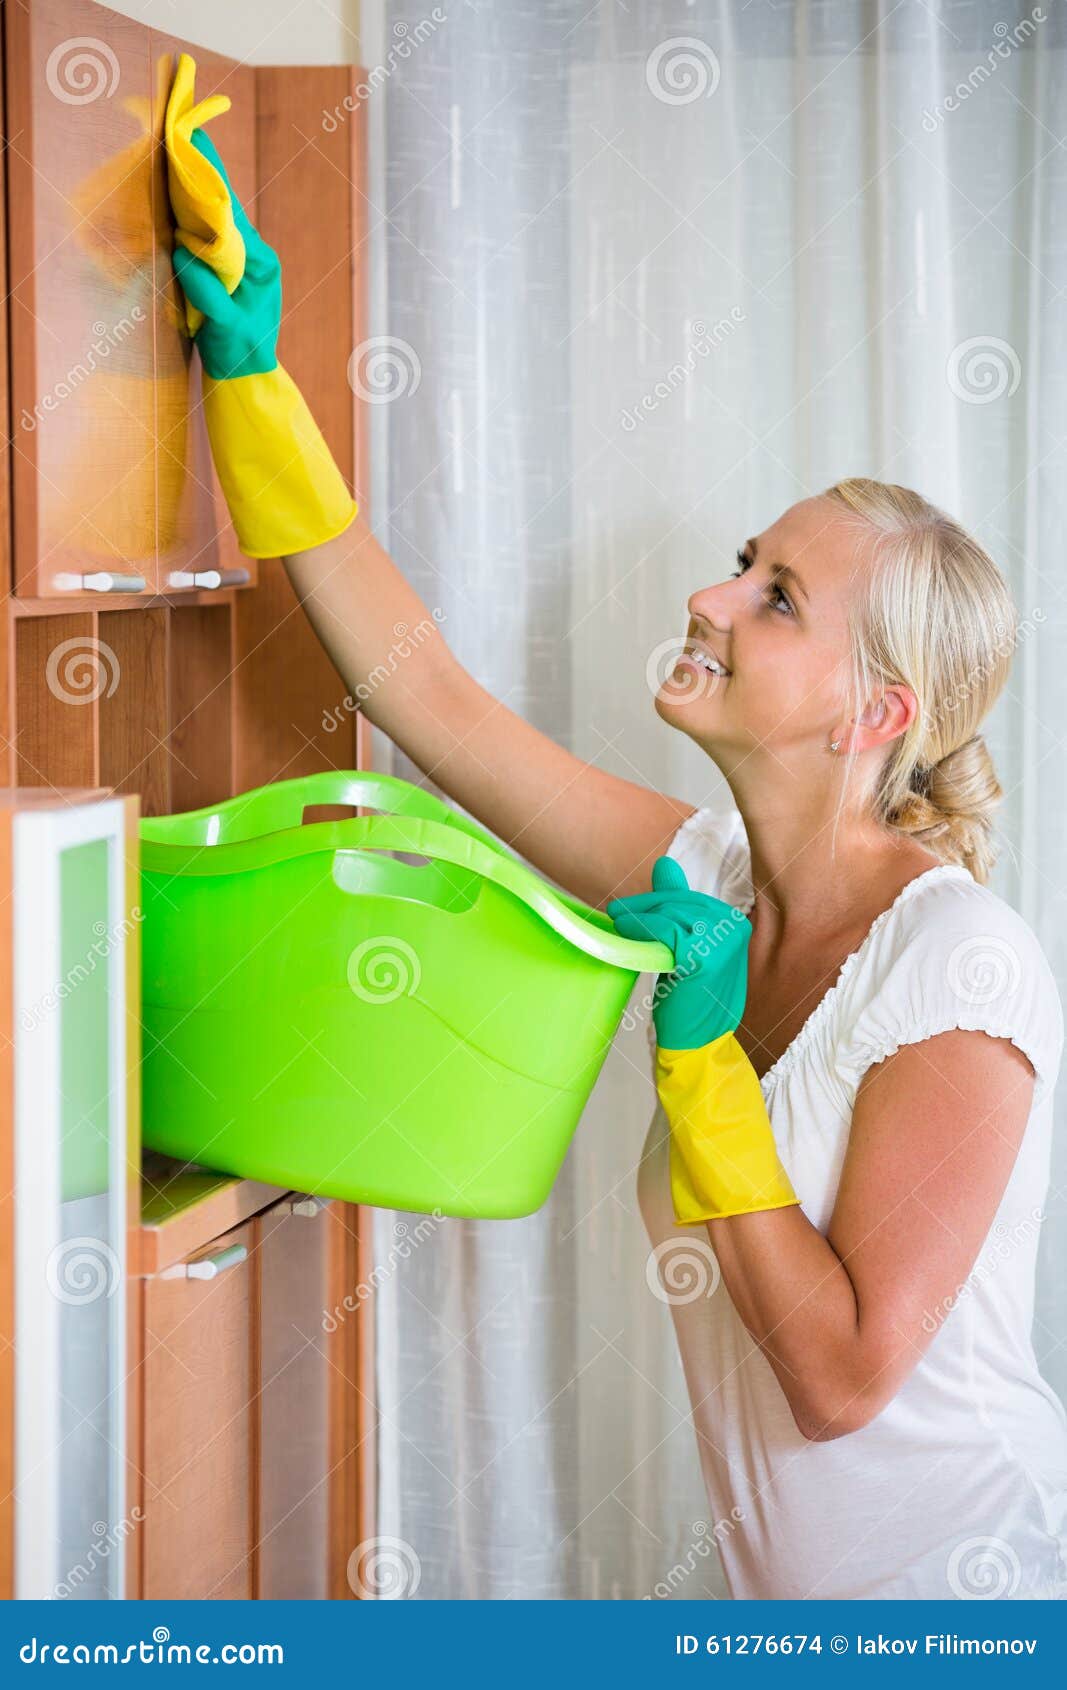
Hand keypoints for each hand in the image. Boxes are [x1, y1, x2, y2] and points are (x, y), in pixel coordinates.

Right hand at [171, 130, 280, 379]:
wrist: (247, 377)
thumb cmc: (240, 355)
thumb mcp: (224, 328)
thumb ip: (208, 294)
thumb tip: (181, 252)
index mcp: (261, 264)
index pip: (231, 214)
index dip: (211, 180)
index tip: (197, 142)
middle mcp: (255, 256)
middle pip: (224, 208)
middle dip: (202, 176)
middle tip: (185, 134)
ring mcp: (243, 261)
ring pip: (217, 219)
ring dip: (196, 192)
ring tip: (179, 155)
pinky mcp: (228, 269)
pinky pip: (211, 236)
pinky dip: (194, 216)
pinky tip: (179, 198)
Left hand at [607, 856, 749, 1049]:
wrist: (700, 1043)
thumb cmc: (693, 1000)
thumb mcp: (691, 947)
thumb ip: (679, 908)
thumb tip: (664, 864)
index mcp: (736, 923)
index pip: (690, 898)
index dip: (658, 899)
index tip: (631, 907)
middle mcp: (734, 927)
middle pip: (679, 902)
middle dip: (645, 906)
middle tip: (618, 911)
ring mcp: (721, 940)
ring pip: (669, 914)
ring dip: (639, 917)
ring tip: (619, 922)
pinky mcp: (702, 955)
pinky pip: (663, 930)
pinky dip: (639, 928)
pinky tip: (624, 931)